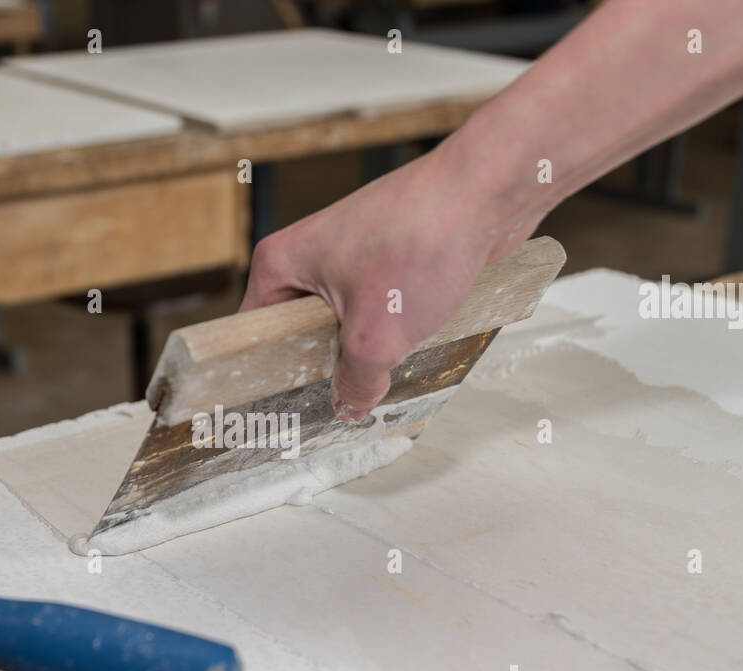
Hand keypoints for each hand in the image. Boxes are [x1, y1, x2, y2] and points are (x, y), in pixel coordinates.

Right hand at [240, 143, 538, 422]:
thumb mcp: (375, 338)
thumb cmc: (420, 245)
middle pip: (303, 330)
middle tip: (351, 393)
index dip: (275, 372)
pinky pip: (380, 305)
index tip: (291, 408)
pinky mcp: (389, 252)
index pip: (256, 333)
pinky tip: (419, 338)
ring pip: (348, 320)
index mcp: (281, 262)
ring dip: (370, 346)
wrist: (487, 190)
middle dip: (330, 363)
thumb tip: (349, 408)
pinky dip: (396, 326)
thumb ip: (355, 382)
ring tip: (390, 364)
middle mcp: (310, 251)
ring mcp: (352, 250)